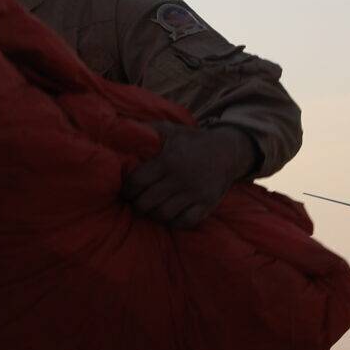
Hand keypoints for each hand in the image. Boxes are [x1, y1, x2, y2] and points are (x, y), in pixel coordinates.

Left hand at [122, 125, 250, 230]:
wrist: (228, 150)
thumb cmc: (191, 141)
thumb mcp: (170, 130)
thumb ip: (146, 130)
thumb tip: (122, 127)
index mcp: (167, 160)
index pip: (137, 182)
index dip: (127, 190)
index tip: (126, 192)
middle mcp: (180, 178)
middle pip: (146, 203)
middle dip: (137, 205)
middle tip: (136, 203)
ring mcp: (195, 193)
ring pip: (163, 215)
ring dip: (153, 214)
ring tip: (151, 209)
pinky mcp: (207, 203)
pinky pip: (185, 222)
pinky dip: (174, 222)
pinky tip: (170, 215)